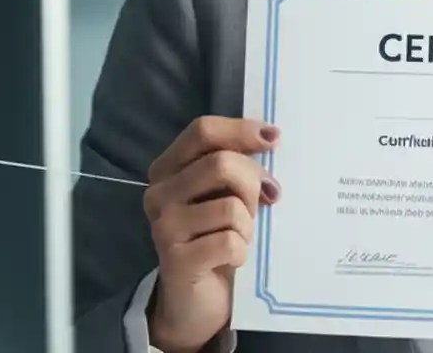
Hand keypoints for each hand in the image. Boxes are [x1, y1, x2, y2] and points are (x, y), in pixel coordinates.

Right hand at [142, 116, 281, 352]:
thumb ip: (235, 168)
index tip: (274, 138)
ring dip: (249, 224)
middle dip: (254, 182)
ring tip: (242, 236)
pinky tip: (234, 259)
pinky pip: (230, 242)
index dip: (241, 130)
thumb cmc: (216, 239)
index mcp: (168, 169)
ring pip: (231, 206)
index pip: (203, 131)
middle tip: (268, 200)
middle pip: (222, 163)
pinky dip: (242, 251)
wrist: (195, 301)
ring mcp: (164, 227)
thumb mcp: (225, 195)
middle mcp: (159, 193)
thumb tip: (271, 140)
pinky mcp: (176, 259)